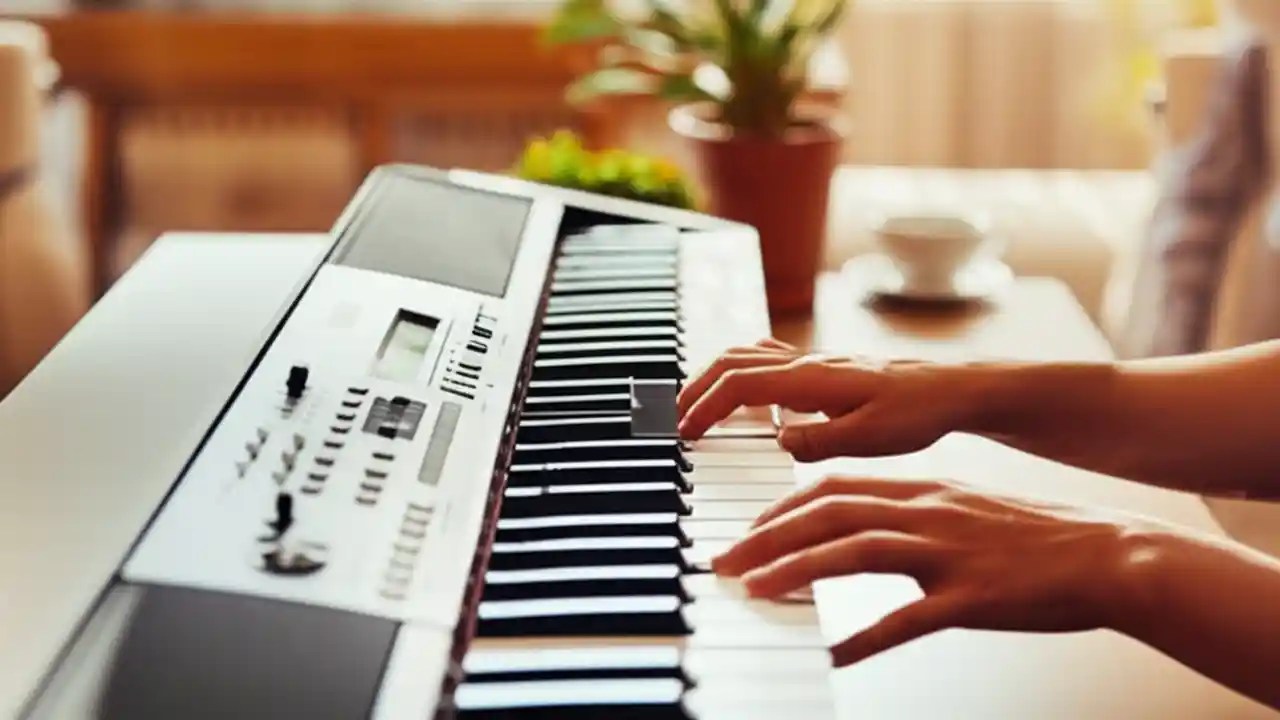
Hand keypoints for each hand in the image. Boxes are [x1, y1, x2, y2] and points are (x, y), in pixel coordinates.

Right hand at [677, 338, 979, 460]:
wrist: (948, 391)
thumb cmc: (916, 413)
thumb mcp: (870, 439)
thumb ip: (819, 440)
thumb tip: (778, 440)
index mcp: (812, 379)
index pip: (740, 385)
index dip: (706, 406)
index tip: (686, 432)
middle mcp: (806, 362)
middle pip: (731, 361)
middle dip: (695, 388)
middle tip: (675, 419)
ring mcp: (812, 360)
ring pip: (745, 354)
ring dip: (712, 376)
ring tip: (694, 405)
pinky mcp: (819, 367)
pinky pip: (766, 357)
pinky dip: (738, 371)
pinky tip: (739, 394)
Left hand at [712, 475, 1155, 666]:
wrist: (1106, 555)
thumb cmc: (1036, 539)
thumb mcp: (964, 510)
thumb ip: (912, 515)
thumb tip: (864, 529)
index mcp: (923, 492)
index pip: (833, 488)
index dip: (781, 506)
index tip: (748, 527)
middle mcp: (927, 513)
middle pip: (828, 513)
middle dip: (767, 535)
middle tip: (725, 558)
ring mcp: (948, 554)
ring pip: (853, 553)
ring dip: (795, 570)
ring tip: (752, 589)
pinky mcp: (971, 599)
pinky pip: (905, 619)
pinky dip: (862, 635)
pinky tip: (830, 651)